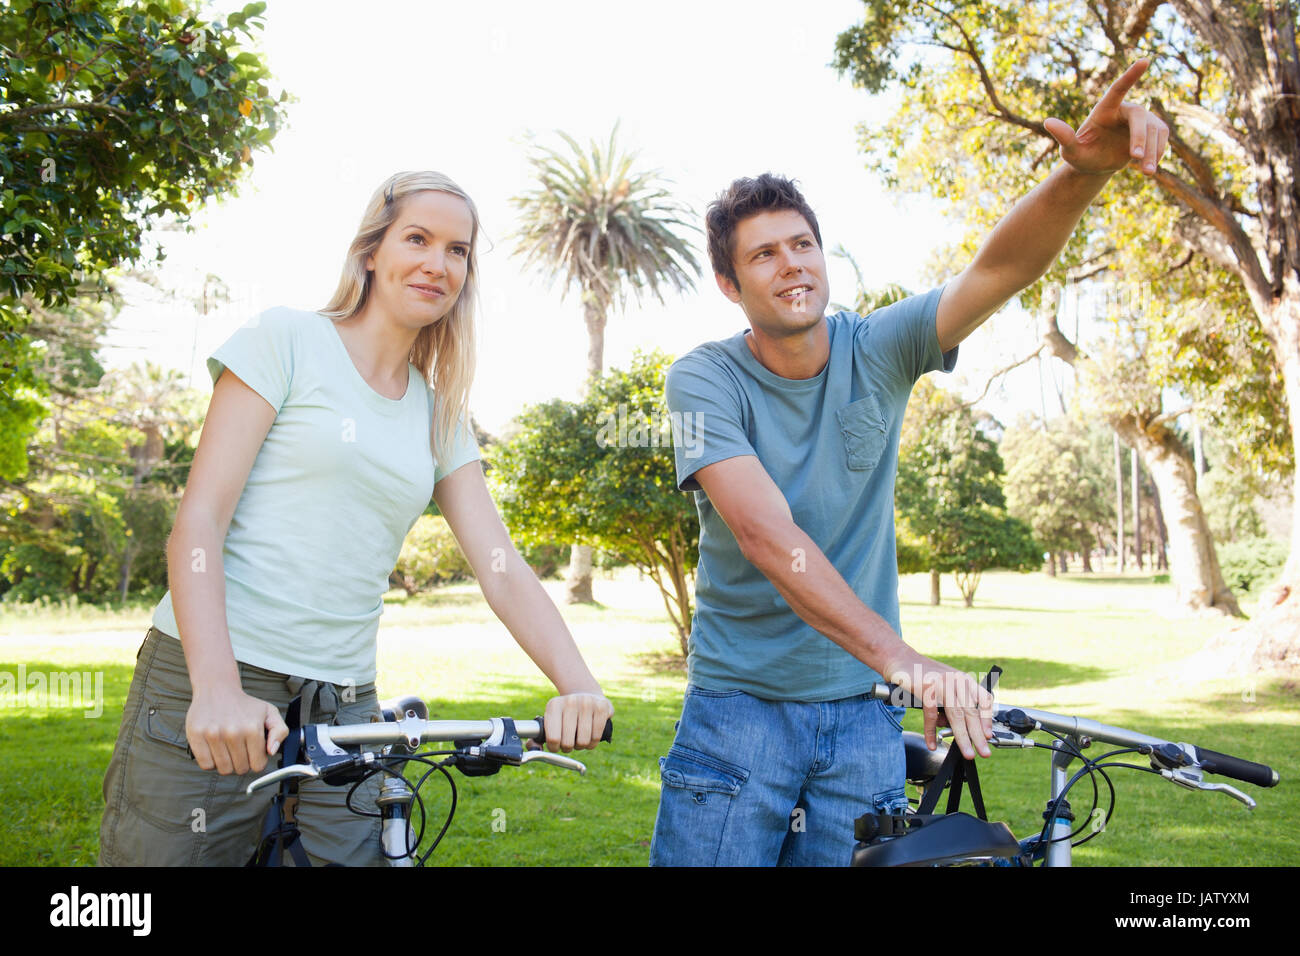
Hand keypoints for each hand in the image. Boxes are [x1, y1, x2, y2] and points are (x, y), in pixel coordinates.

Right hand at [186, 686, 288, 774]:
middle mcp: (233, 732)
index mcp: (252, 728)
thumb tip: (271, 751)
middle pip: (240, 769)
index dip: (257, 761)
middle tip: (240, 749)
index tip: (253, 753)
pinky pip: (206, 765)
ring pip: (224, 769)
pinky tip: (216, 750)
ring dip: (227, 763)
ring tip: (228, 749)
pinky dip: (211, 762)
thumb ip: (280, 731)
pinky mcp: (196, 735)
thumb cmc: (244, 705)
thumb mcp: (270, 712)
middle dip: (243, 763)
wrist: (218, 690)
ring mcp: (213, 734)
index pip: (258, 765)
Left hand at [542, 692, 613, 751]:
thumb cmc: (565, 715)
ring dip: (581, 746)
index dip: (554, 748)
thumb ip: (537, 738)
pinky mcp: (602, 707)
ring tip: (579, 738)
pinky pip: (596, 737)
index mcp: (553, 705)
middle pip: (568, 743)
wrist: (585, 694)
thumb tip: (534, 750)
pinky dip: (592, 743)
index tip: (556, 746)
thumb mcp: (549, 721)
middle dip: (567, 748)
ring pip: (583, 742)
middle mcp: (570, 702)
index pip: (552, 738)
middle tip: (569, 742)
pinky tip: (590, 736)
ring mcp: (587, 703)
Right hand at [881, 650, 993, 759]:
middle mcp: (956, 680)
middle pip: (971, 712)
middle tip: (985, 752)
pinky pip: (931, 715)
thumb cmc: (922, 674)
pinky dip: (931, 732)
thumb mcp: (944, 684)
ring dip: (962, 737)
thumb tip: (957, 729)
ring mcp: (941, 684)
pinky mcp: (926, 689)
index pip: (983, 700)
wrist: (899, 658)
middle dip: (978, 735)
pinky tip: (931, 743)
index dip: (987, 720)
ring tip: (967, 752)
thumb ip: (953, 704)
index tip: (989, 736)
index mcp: (964, 679)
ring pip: (956, 716)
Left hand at [1044, 58, 1168, 176]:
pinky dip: (1157, 154)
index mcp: (1105, 109)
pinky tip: (1148, 168)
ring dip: (1152, 151)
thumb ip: (1063, 137)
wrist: (1096, 165)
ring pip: (1154, 130)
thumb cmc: (1081, 155)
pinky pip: (1162, 140)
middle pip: (1139, 116)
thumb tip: (1047, 122)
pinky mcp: (1154, 131)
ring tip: (1146, 173)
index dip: (1131, 75)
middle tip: (1135, 158)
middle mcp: (1125, 110)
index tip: (1145, 61)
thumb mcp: (1070, 151)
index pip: (1118, 89)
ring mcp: (1142, 120)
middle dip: (1139, 137)